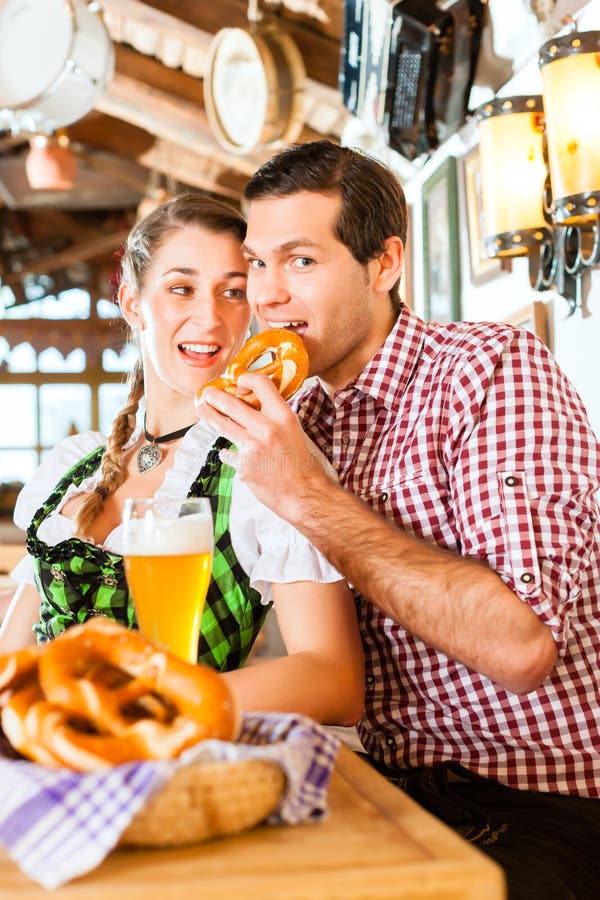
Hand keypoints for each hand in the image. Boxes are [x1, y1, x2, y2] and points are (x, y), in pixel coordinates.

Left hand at [196, 372, 333, 520]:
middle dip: (215, 397)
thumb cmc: (302, 465)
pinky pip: (228, 454)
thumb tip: (256, 407)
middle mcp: (266, 428)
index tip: (239, 383)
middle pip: (232, 404)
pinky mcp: (243, 465)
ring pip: (223, 425)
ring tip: (202, 410)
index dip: (246, 379)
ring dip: (209, 416)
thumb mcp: (294, 432)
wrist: (304, 494)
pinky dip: (230, 454)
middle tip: (207, 394)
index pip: (261, 384)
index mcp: (282, 416)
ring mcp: (252, 447)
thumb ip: (275, 418)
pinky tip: (234, 455)